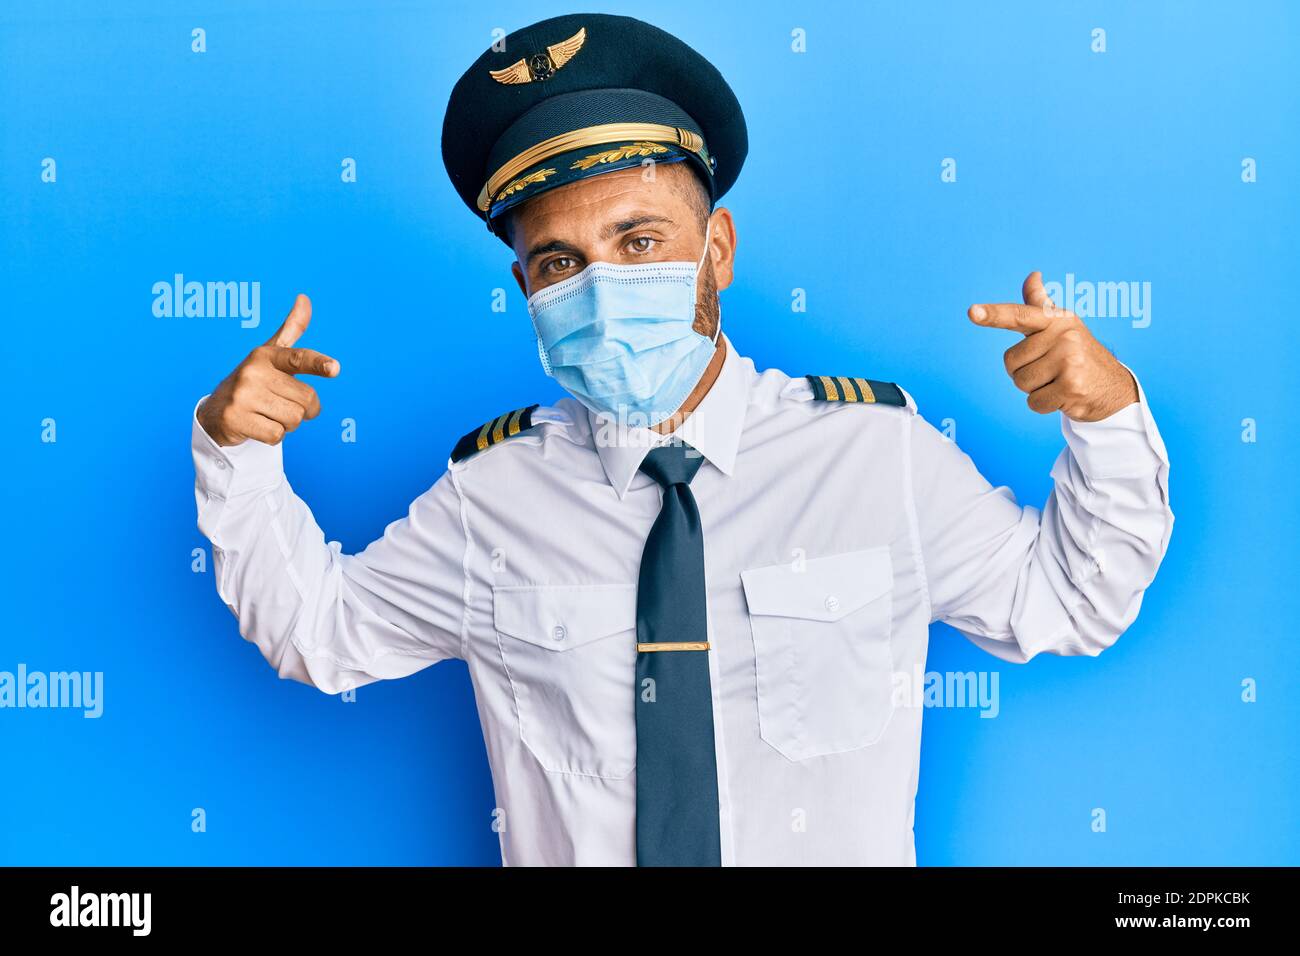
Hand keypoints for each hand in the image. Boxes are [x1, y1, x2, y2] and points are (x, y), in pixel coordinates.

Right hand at [197, 294, 338, 445]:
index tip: (335, 368)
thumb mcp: (271, 355)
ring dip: (288, 423)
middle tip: (281, 404)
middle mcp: (253, 372)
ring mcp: (242, 395)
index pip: (298, 358)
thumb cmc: (254, 380)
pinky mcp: (235, 418)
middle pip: (307, 400)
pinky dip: (274, 436)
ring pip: (294, 420)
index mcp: (266, 354)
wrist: (216, 411)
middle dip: (302, 409)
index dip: (319, 364)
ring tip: (268, 413)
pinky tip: (258, 425)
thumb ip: (291, 329)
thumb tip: (304, 298)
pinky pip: (277, 435)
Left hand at [968, 272, 1138, 421]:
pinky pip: (1034, 402)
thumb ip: (1040, 304)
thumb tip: (1033, 275)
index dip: (993, 315)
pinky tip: (1062, 396)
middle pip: (1011, 362)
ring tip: (1057, 381)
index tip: (971, 312)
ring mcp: (1070, 360)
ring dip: (1034, 389)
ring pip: (1021, 383)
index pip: (1019, 315)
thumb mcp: (1061, 326)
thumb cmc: (1077, 354)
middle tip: (1050, 370)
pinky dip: (1043, 404)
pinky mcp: (1072, 386)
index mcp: (1057, 319)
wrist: (1112, 387)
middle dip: (1025, 371)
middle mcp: (1064, 336)